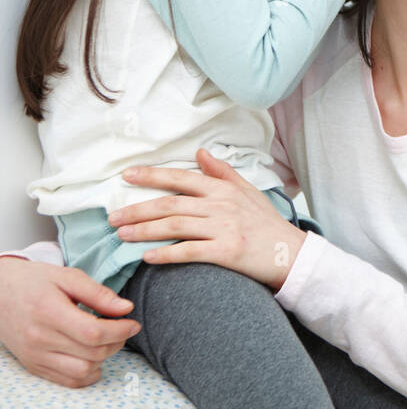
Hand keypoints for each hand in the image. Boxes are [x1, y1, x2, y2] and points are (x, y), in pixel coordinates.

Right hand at [0, 258, 140, 386]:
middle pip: (92, 353)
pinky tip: (94, 357)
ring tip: (108, 341)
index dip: (120, 331)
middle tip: (123, 328)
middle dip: (117, 342)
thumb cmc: (35, 281)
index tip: (133, 323)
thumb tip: (126, 309)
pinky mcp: (34, 367)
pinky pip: (67, 382)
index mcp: (49, 312)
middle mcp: (40, 340)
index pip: (93, 333)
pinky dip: (87, 374)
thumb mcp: (67, 277)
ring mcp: (35, 357)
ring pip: (82, 372)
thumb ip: (98, 293)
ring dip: (103, 359)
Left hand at [106, 148, 305, 290]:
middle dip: (137, 209)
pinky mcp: (227, 252)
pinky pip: (190, 252)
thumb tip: (199, 152)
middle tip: (112, 216)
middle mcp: (221, 205)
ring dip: (144, 230)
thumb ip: (222, 172)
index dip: (151, 176)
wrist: (291, 253)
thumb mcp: (248, 190)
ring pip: (175, 226)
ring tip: (122, 234)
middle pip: (170, 204)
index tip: (126, 176)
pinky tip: (147, 257)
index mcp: (223, 189)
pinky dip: (167, 254)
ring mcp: (223, 228)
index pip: (181, 178)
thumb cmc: (267, 223)